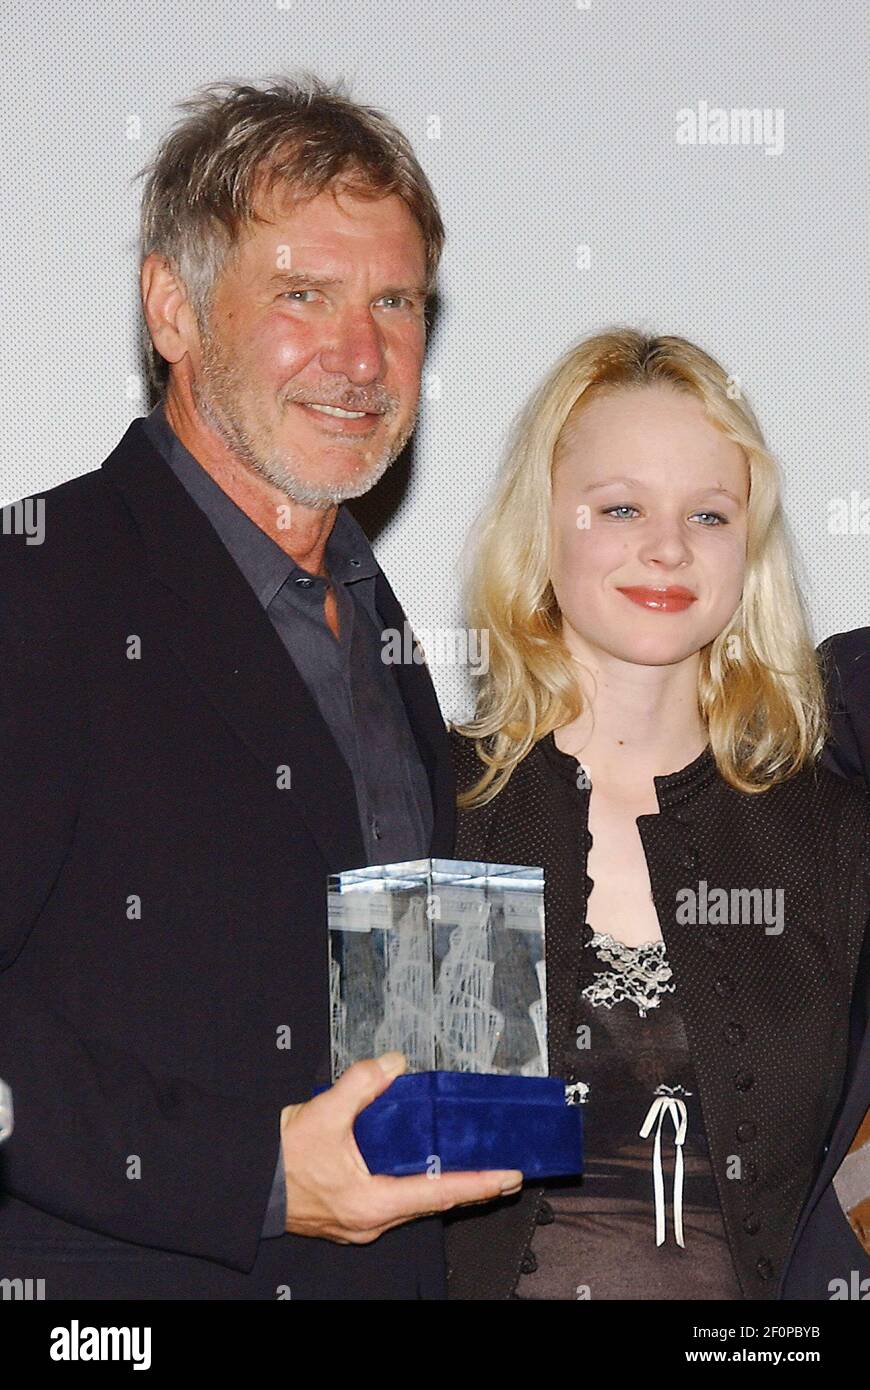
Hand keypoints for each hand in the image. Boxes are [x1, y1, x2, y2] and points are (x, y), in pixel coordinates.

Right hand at [280, 1051, 523, 1242]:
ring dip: (444, 1187)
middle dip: (471, 1187)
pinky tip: (427, 1171)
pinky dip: (418, 1187)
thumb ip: (362, 1083)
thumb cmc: (281, 1157)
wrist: (247, 1181)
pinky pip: (396, 1202)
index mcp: (372, 1201)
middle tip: (505, 1173)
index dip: (479, 1184)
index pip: (439, 1193)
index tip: (509, 1176)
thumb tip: (393, 1063)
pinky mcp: (352, 1217)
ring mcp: (362, 1223)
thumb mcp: (324, 1112)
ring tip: (475, 1169)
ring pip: (415, 1204)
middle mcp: (372, 1220)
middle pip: (433, 1203)